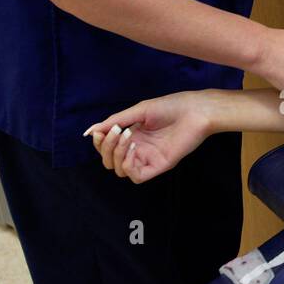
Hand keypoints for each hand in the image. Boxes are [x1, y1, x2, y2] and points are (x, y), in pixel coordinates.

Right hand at [84, 90, 215, 182]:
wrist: (195, 111)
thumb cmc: (170, 107)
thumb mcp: (137, 112)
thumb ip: (114, 121)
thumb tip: (89, 132)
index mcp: (132, 136)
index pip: (107, 148)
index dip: (100, 142)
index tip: (100, 131)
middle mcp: (138, 149)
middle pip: (110, 161)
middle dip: (106, 147)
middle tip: (115, 131)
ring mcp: (148, 159)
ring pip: (119, 170)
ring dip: (116, 154)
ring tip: (126, 136)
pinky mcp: (159, 166)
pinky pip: (135, 176)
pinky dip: (128, 164)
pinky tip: (134, 148)